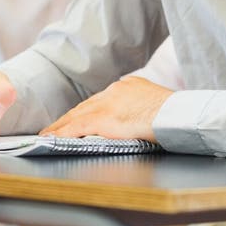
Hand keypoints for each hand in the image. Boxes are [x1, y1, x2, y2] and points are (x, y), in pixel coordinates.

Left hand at [40, 76, 172, 140]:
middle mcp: (114, 91)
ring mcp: (108, 104)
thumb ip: (140, 109)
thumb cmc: (174, 115)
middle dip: (68, 118)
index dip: (85, 110)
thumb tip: (136, 120)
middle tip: (54, 127)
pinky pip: (76, 126)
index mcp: (128, 87)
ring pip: (77, 115)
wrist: (176, 114)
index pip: (100, 100)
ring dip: (61, 126)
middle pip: (85, 105)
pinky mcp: (103, 118)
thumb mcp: (155, 105)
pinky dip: (62, 133)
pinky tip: (52, 138)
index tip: (75, 117)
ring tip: (48, 134)